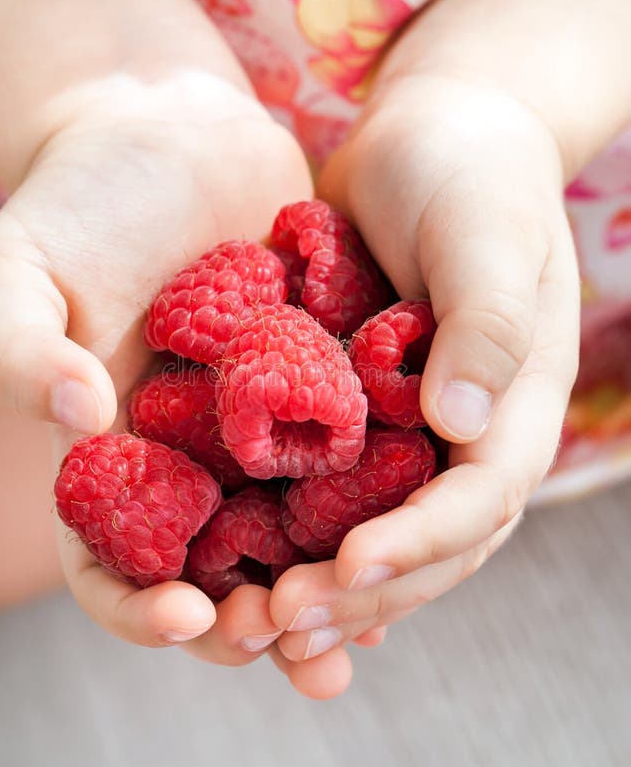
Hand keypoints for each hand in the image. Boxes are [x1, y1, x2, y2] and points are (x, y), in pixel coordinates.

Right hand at [0, 75, 353, 697]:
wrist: (169, 132)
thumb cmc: (80, 202)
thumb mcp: (17, 272)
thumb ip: (21, 352)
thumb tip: (81, 421)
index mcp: (104, 459)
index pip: (108, 565)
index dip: (139, 608)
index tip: (192, 616)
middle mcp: (183, 460)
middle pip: (211, 573)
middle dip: (250, 623)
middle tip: (294, 644)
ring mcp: (252, 432)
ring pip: (288, 536)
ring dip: (320, 592)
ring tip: (363, 637)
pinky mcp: (313, 390)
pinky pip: (344, 466)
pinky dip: (369, 508)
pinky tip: (407, 539)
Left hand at [268, 75, 579, 666]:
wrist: (428, 139)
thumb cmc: (468, 172)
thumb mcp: (485, 233)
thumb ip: (485, 325)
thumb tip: (466, 432)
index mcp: (514, 406)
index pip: (480, 498)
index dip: (421, 542)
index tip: (351, 565)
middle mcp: (466, 435)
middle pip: (427, 542)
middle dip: (361, 591)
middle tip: (284, 622)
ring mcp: (411, 431)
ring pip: (375, 531)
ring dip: (325, 587)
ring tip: (258, 627)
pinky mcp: (356, 414)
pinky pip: (331, 492)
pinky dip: (297, 539)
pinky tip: (251, 576)